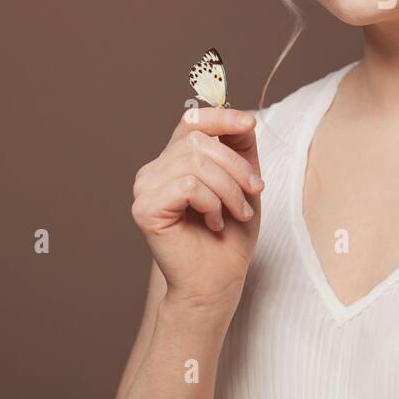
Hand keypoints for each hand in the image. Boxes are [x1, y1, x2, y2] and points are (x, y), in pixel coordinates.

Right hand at [131, 106, 263, 312]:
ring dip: (228, 189)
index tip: (249, 124)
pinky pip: (187, 186)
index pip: (192, 121)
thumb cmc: (230, 235)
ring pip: (195, 163)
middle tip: (253, 192)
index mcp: (174, 160)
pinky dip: (211, 203)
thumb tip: (244, 117)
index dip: (221, 117)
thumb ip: (240, 148)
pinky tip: (214, 223)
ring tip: (237, 212)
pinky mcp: (144, 209)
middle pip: (198, 141)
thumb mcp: (243, 182)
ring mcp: (145, 189)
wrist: (218, 281)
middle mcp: (154, 170)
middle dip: (235, 166)